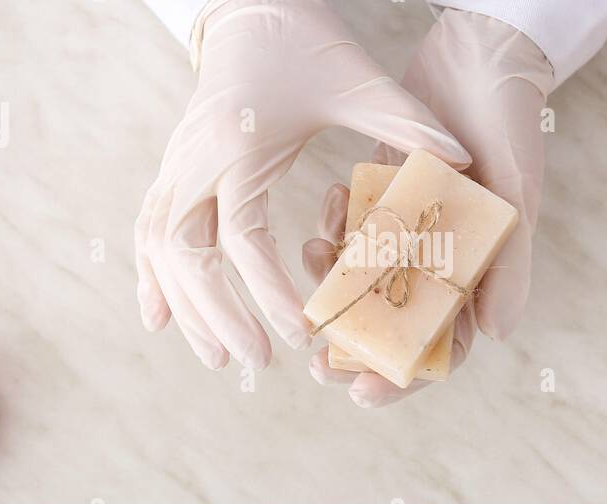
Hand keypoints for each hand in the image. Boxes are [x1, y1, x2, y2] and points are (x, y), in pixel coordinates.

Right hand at [135, 0, 469, 370]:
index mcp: (239, 146)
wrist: (253, 11)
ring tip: (215, 359)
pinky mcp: (173, 168)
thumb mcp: (358, 81)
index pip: (242, 237)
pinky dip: (151, 278)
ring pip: (158, 248)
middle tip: (253, 365)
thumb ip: (406, 122)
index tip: (301, 333)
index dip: (268, 292)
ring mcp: (177, 164)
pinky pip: (148, 231)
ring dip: (183, 306)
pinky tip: (158, 318)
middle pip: (185, 255)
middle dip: (217, 315)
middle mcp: (196, 160)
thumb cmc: (306, 45)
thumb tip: (459, 163)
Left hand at [301, 9, 552, 406]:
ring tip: (310, 260)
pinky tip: (328, 207)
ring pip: (363, 280)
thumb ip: (506, 268)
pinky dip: (334, 226)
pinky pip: (351, 230)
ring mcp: (412, 231)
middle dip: (354, 347)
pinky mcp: (385, 197)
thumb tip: (495, 337)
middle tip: (315, 362)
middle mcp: (443, 261)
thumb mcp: (515, 201)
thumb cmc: (511, 130)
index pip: (442, 347)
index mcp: (479, 275)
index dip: (404, 378)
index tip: (362, 392)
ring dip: (333, 282)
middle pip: (394, 326)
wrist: (482, 58)